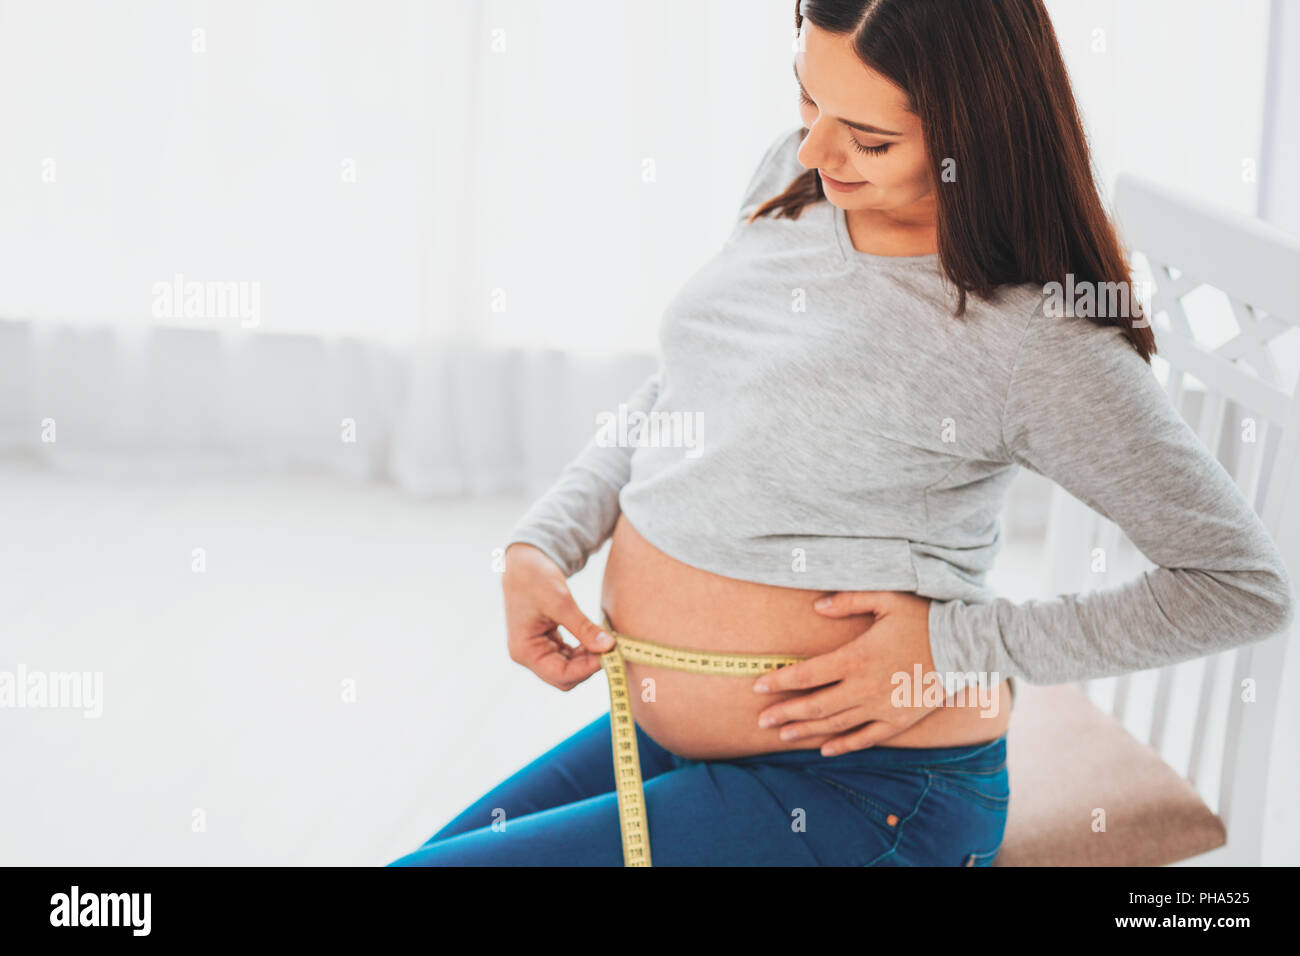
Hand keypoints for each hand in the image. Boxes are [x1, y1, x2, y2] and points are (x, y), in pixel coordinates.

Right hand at [502, 543, 613, 689]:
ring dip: (588, 660)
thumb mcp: (561, 602)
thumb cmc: (535, 578)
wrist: (524, 562)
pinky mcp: (546, 643)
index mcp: (525, 650)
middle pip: (564, 677)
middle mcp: (528, 656)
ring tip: (608, 643)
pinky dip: (584, 651)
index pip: (559, 674)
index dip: (587, 669)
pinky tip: (597, 639)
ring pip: (568, 670)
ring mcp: (537, 651)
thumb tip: (608, 647)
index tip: (611, 655)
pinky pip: (568, 657)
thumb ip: (583, 627)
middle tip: (613, 650)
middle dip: (589, 666)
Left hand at [752, 590, 939, 754]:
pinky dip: (844, 745)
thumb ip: (849, 600)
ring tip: (783, 735)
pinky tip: (825, 750)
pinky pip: (866, 739)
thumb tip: (818, 605)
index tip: (757, 687)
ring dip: (806, 731)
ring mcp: (882, 708)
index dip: (779, 681)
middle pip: (814, 705)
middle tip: (760, 721)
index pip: (806, 674)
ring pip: (835, 724)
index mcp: (856, 657)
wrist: (966, 647)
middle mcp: (864, 687)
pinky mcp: (899, 721)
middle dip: (784, 713)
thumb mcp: (887, 599)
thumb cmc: (925, 618)